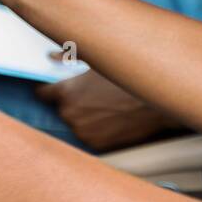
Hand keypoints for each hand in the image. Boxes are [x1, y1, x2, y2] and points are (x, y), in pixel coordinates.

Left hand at [35, 69, 176, 152]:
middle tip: (93, 94)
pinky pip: (91, 136)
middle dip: (73, 102)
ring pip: (77, 124)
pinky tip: (113, 117)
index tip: (54, 88)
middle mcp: (71, 115)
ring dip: (85, 117)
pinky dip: (98, 129)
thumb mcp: (99, 61)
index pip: (43, 94)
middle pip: (62, 109)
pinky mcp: (99, 146)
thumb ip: (68, 57)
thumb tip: (52, 55)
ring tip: (107, 105)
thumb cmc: (130, 78)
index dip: (49, 89)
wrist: (158, 102)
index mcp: (67, 93)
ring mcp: (85, 133)